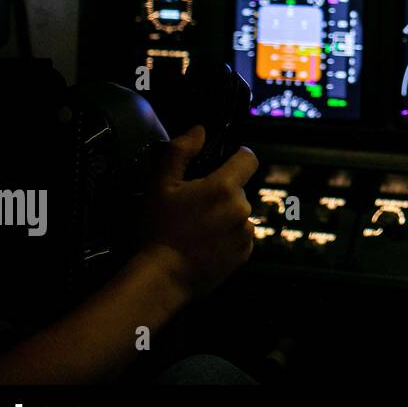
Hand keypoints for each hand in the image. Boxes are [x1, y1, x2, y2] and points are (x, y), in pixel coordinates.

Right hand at [142, 125, 258, 297]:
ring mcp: (246, 232)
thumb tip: (199, 130)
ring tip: (197, 229)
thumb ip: (180, 151)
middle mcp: (242, 208)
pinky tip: (204, 244)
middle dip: (221, 192)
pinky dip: (227, 237)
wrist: (162, 276)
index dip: (237, 157)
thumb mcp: (160, 184)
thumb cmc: (159, 228)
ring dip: (224, 215)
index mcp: (225, 187)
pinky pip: (240, 236)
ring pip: (238, 213)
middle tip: (193, 206)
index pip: (248, 159)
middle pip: (238, 189)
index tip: (222, 163)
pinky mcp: (245, 253)